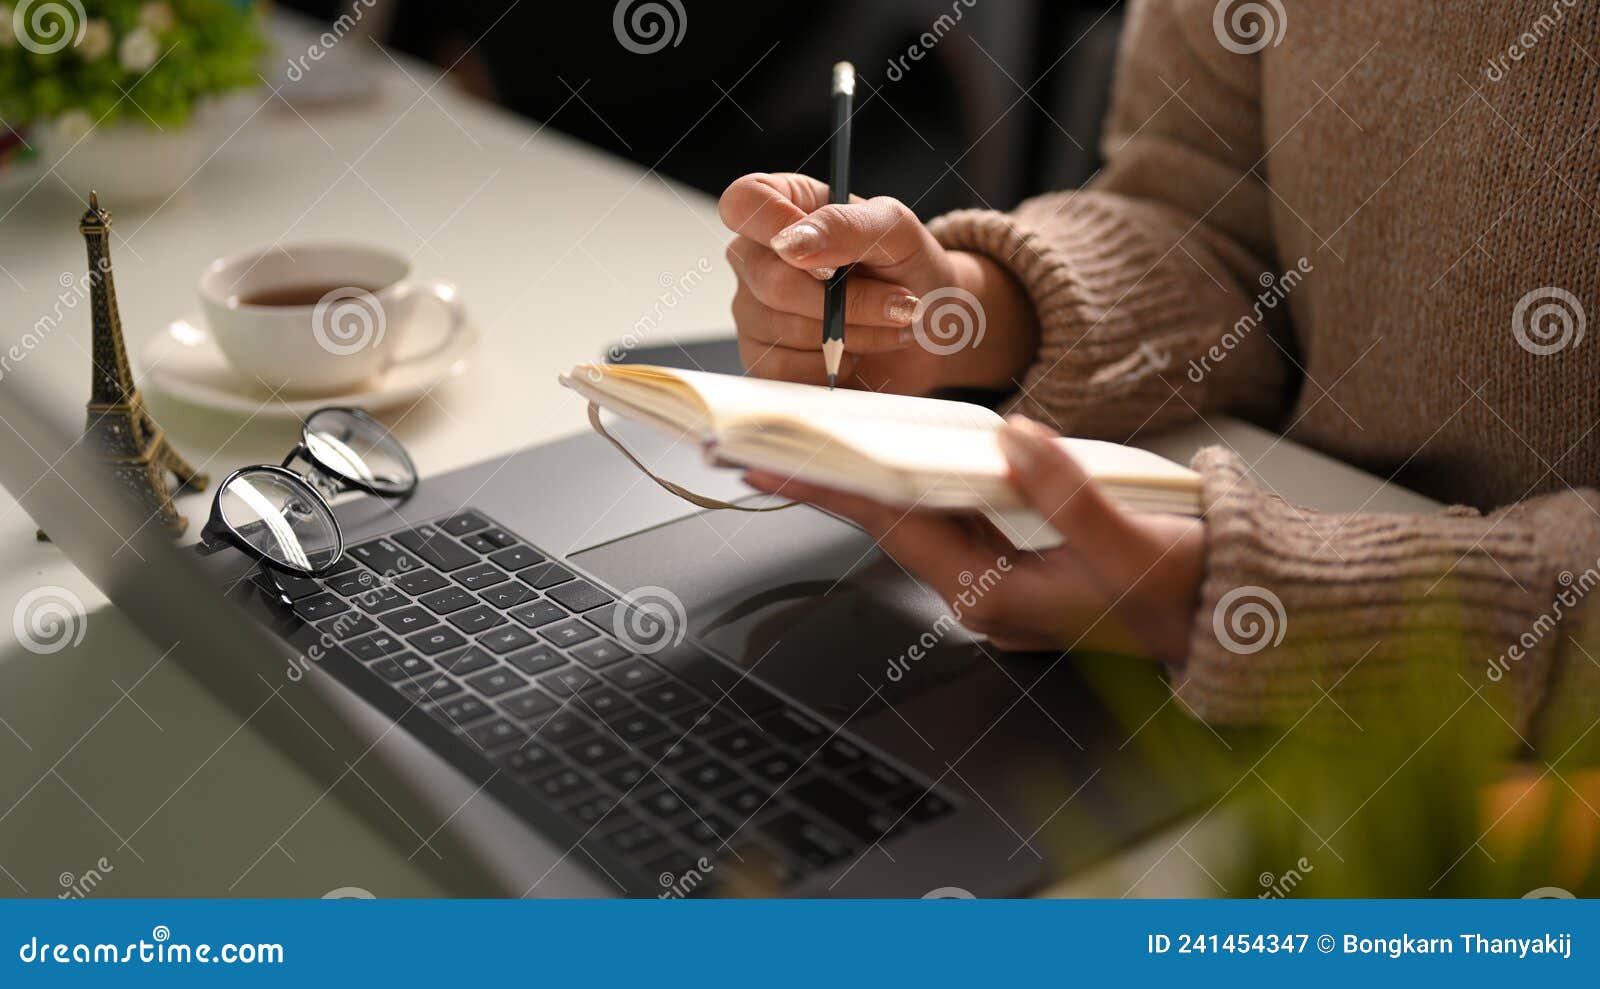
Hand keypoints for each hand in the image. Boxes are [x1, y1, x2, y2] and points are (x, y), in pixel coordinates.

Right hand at [718, 172, 1038, 393]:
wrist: (930, 328)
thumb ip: (845, 224)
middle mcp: (757, 256)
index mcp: (782, 206)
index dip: (774, 226)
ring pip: (783, 329)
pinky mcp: (763, 360)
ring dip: (851, 334)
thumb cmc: (908, 267)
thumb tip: (791, 244)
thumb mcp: (894, 229)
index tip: (827, 255)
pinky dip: (833, 364)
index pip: (744, 203)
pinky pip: (783, 370)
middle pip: (770, 279)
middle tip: (898, 303)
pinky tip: (854, 352)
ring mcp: (753, 310)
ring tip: (886, 325)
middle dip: (847, 300)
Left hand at [745, 416, 1204, 660]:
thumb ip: (1065, 494)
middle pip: (891, 525)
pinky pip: (957, 515)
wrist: (1230, 617)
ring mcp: (1002, 578)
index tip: (772, 466)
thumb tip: (1011, 437)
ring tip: (818, 445)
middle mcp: (986, 592)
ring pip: (921, 518)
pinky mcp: (1022, 560)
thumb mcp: (1130, 545)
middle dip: (831, 484)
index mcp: (996, 596)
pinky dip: (925, 483)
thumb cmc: (1186, 593)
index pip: (893, 529)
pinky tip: (901, 458)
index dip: (829, 491)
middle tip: (771, 446)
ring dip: (871, 482)